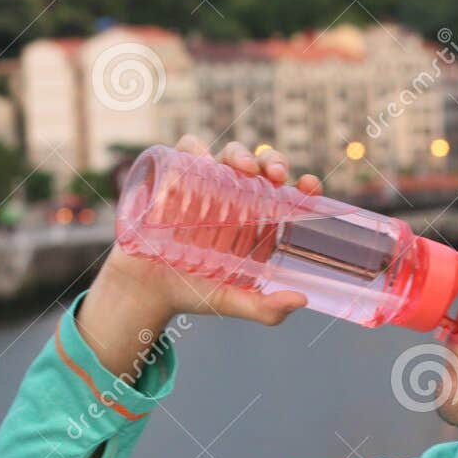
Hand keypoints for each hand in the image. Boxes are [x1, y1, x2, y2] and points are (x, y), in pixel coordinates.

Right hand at [93, 136, 322, 326]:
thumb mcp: (232, 302)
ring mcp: (205, 185)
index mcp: (257, 221)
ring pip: (228, 154)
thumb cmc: (194, 294)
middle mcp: (235, 197)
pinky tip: (201, 159)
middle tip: (275, 175)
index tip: (310, 185)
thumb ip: (265, 309)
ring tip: (242, 167)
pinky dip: (195, 148)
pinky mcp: (175, 178)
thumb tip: (300, 300)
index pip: (287, 195)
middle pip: (261, 167)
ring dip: (240, 152)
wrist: (146, 290)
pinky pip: (186, 151)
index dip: (303, 186)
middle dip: (272, 161)